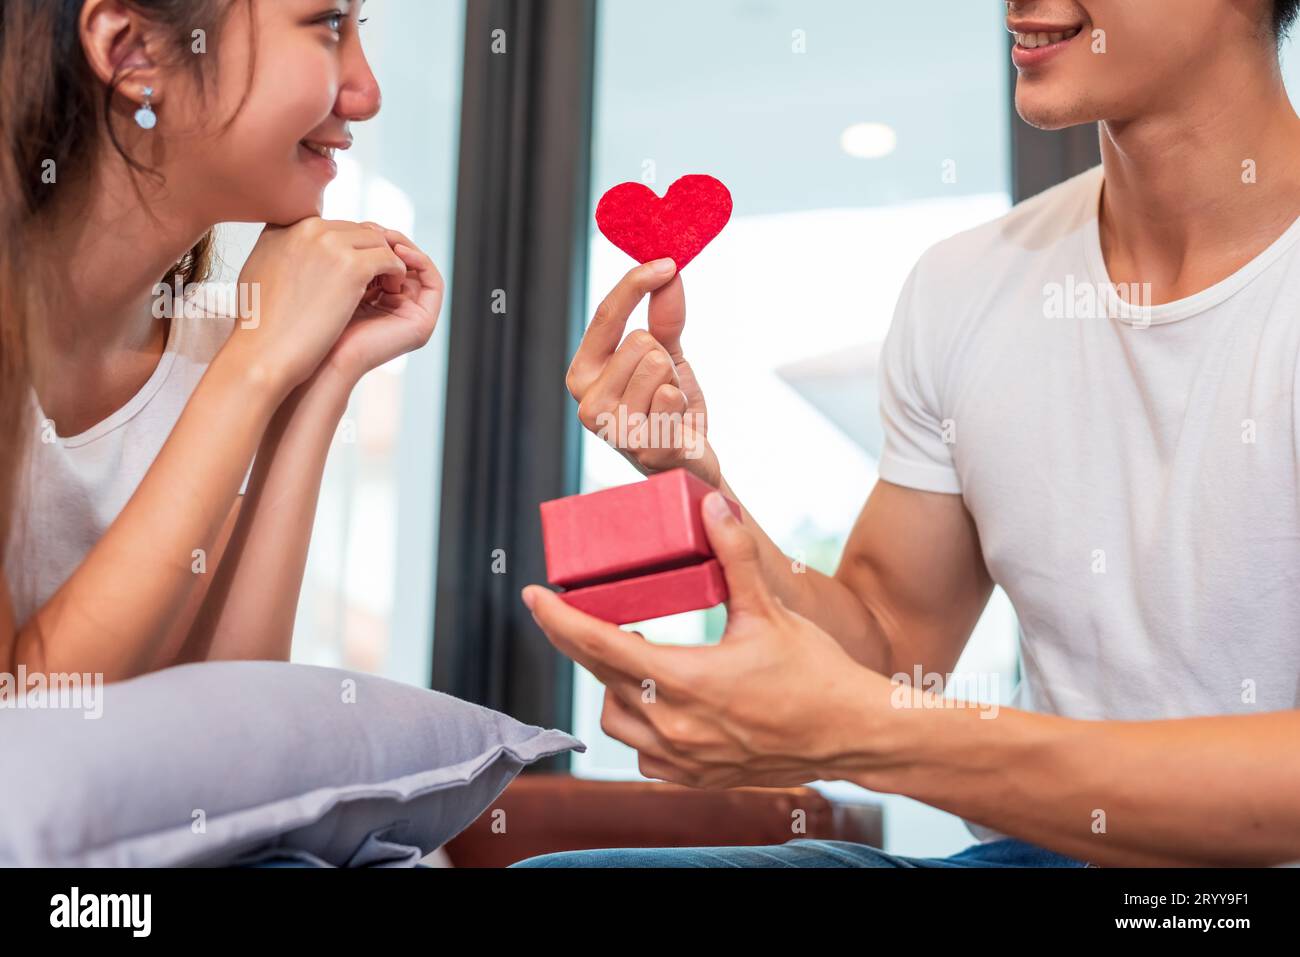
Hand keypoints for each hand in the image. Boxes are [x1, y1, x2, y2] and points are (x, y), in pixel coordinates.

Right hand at [223, 218, 408, 397]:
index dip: (345, 249)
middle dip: (367, 253)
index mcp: (283, 227)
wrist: (264, 352)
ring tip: (386, 286)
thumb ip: (281, 253)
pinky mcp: (352, 266)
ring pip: (375, 241)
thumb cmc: (261, 326)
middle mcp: (307, 227)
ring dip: (385, 262)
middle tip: (376, 279)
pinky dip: (395, 273)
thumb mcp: (260, 273)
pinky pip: (388, 259)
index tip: (350, 273)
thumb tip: (298, 253)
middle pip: (354, 231)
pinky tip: (392, 292)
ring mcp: (330, 244)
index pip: (329, 226)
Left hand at [319, 224, 444, 386]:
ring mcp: (409, 315)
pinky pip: (433, 280)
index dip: (369, 237)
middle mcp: (392, 307)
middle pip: (398, 261)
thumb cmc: (306, 321)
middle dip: (386, 240)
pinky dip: (419, 260)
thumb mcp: (322, 276)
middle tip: (371, 228)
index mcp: (368, 298)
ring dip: (402, 247)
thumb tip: (329, 216)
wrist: (316, 357)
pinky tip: (396, 252)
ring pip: (416, 267)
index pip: (377, 258)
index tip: (354, 224)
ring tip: (383, 237)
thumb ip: (331, 252)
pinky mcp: (422, 322)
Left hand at [522, 491, 896, 788]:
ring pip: (614, 720)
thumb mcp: (770, 610)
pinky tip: (655, 704)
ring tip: (627, 654)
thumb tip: (714, 504)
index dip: (558, 618)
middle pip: (598, 679)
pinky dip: (638, 726)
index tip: (533, 595)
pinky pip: (642, 755)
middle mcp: (672, 726)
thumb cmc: (815, 673)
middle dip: (579, 643)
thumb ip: (735, 554)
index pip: (598, 645)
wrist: (851, 735)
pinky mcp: (695, 777)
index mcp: (683, 680)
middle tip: (573, 611)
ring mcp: (681, 758)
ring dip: (610, 686)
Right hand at [566, 259, 720, 487]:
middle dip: (668, 361)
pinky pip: (670, 399)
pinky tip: (675, 429)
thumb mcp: (667, 354)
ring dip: (677, 385)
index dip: (636, 284)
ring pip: (659, 366)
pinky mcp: (642, 452)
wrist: (690, 463)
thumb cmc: (669, 407)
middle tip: (666, 390)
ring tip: (670, 410)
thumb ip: (664, 315)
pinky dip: (682, 407)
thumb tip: (669, 271)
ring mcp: (612, 430)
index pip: (606, 316)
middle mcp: (587, 403)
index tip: (666, 262)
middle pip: (642, 341)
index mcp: (582, 375)